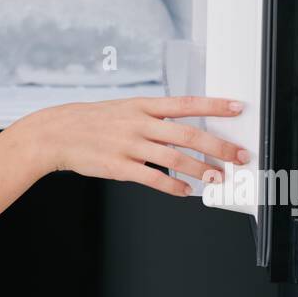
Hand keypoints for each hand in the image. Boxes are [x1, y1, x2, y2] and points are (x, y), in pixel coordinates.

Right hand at [13, 96, 246, 194]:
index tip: (238, 108)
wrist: (58, 132)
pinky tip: (186, 192)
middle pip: (188, 134)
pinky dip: (173, 187)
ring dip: (200, 170)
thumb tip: (185, 128)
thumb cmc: (94, 121)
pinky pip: (153, 179)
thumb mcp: (124, 109)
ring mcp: (130, 145)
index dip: (215, 105)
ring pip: (174, 159)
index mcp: (143, 106)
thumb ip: (153, 118)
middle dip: (219, 146)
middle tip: (239, 156)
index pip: (186, 103)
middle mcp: (140, 123)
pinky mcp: (119, 167)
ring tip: (218, 178)